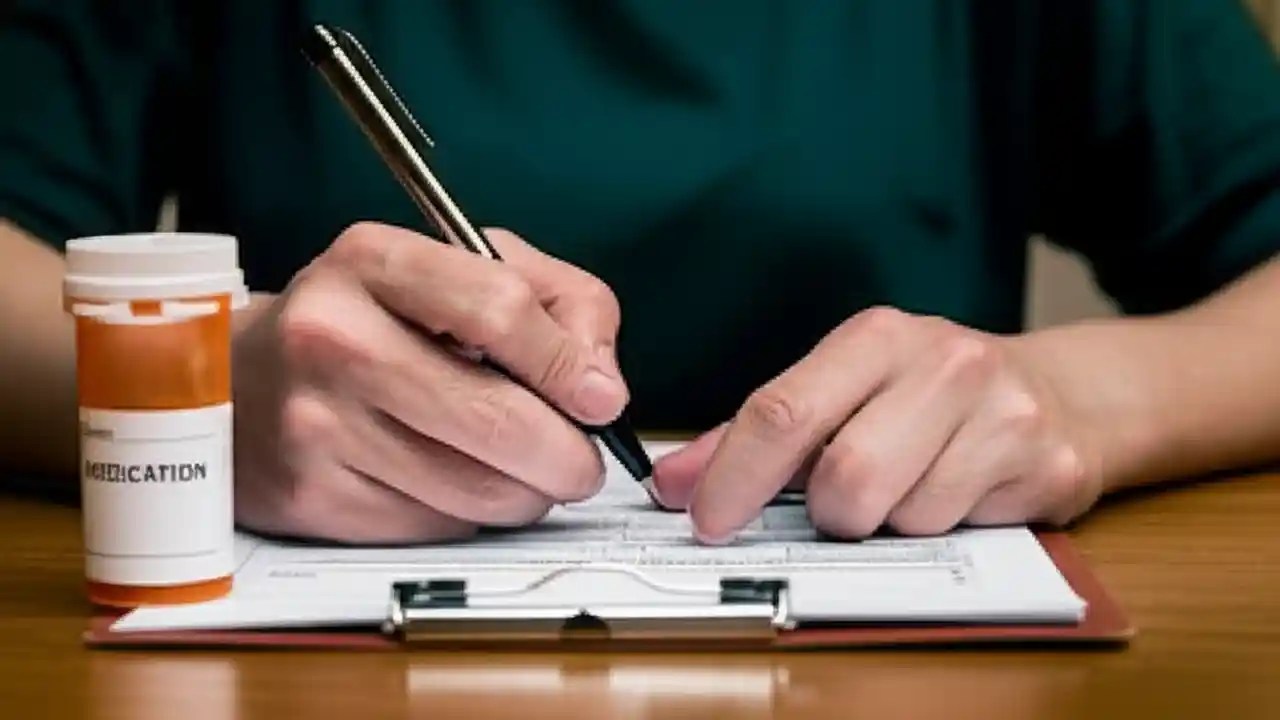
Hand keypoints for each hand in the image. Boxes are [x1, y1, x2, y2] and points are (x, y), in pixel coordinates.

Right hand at [231, 222, 627, 542]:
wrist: (242, 377)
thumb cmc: (371, 319)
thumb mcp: (461, 269)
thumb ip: (557, 301)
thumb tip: (601, 386)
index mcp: (373, 262)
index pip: (501, 310)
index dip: (569, 366)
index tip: (602, 399)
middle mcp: (334, 338)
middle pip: (500, 420)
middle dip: (569, 456)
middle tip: (582, 460)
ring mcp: (316, 423)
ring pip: (479, 491)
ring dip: (528, 493)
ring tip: (521, 469)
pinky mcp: (312, 498)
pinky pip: (438, 526)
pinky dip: (470, 515)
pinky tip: (454, 482)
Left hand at [652, 307, 1102, 542]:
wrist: (1066, 393)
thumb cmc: (930, 398)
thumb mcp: (846, 390)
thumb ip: (755, 435)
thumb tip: (674, 484)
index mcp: (876, 337)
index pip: (783, 411)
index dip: (735, 476)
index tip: (706, 518)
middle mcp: (944, 362)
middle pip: (846, 477)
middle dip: (829, 514)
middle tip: (840, 506)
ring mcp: (1003, 413)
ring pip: (904, 516)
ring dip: (891, 524)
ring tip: (913, 486)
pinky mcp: (1046, 466)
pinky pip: (960, 532)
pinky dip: (942, 530)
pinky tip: (960, 492)